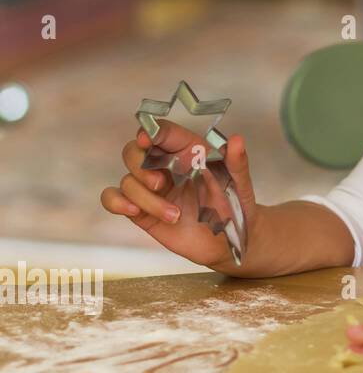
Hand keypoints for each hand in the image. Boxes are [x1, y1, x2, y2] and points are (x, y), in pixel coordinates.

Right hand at [101, 118, 262, 272]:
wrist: (229, 241)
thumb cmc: (235, 206)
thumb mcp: (240, 183)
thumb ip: (238, 162)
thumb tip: (238, 140)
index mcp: (189, 152)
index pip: (163, 132)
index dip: (151, 131)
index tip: (147, 139)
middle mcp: (166, 167)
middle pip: (133, 151)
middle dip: (140, 166)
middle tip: (160, 184)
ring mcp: (152, 189)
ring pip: (127, 181)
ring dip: (147, 200)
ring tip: (174, 215)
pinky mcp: (142, 211)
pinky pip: (113, 198)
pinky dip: (116, 203)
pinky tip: (134, 211)